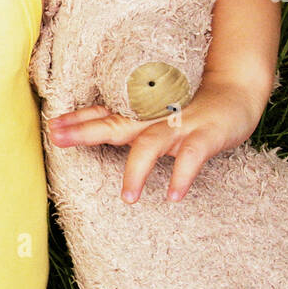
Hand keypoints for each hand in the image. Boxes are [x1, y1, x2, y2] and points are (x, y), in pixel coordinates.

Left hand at [46, 75, 263, 202]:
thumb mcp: (153, 115)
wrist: (236, 91)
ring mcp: (178, 125)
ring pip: (150, 145)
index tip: (51, 127)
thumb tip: (88, 132)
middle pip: (114, 123)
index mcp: (138, 112)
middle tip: (59, 138)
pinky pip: (192, 158)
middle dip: (86, 131)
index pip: (102, 114)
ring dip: (136, 170)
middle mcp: (152, 117)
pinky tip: (173, 196)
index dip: (77, 120)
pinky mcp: (205, 135)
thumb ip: (124, 123)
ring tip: (127, 197)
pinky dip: (182, 176)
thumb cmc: (189, 107)